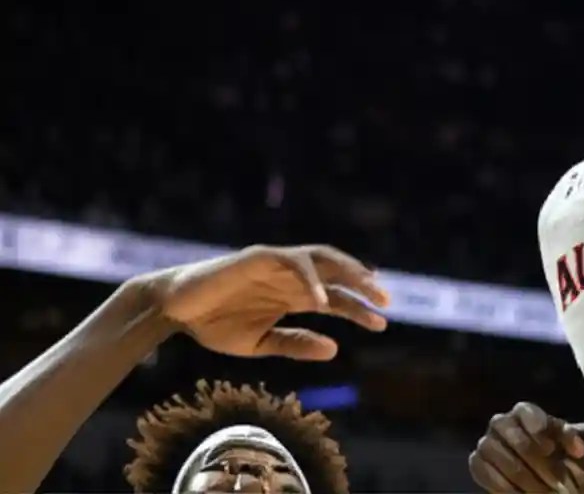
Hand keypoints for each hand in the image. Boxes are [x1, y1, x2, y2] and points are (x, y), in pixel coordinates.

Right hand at [141, 244, 390, 360]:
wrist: (173, 310)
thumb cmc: (213, 324)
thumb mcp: (260, 343)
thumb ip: (295, 343)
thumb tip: (334, 349)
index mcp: (292, 296)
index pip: (335, 298)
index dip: (358, 309)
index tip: (381, 323)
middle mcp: (290, 277)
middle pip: (336, 274)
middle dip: (363, 284)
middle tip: (386, 302)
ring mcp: (276, 264)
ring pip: (322, 259)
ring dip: (348, 271)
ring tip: (369, 289)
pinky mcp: (258, 257)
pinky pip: (292, 262)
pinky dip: (309, 278)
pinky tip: (319, 300)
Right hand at [470, 402, 583, 492]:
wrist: (537, 467)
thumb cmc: (555, 449)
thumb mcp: (566, 441)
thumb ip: (570, 439)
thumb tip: (578, 450)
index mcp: (523, 412)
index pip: (527, 413)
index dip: (539, 429)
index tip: (551, 448)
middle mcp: (500, 423)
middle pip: (518, 441)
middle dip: (541, 464)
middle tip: (560, 483)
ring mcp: (486, 443)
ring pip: (503, 460)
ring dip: (528, 481)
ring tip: (547, 493)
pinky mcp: (477, 463)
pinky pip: (487, 475)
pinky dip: (507, 489)